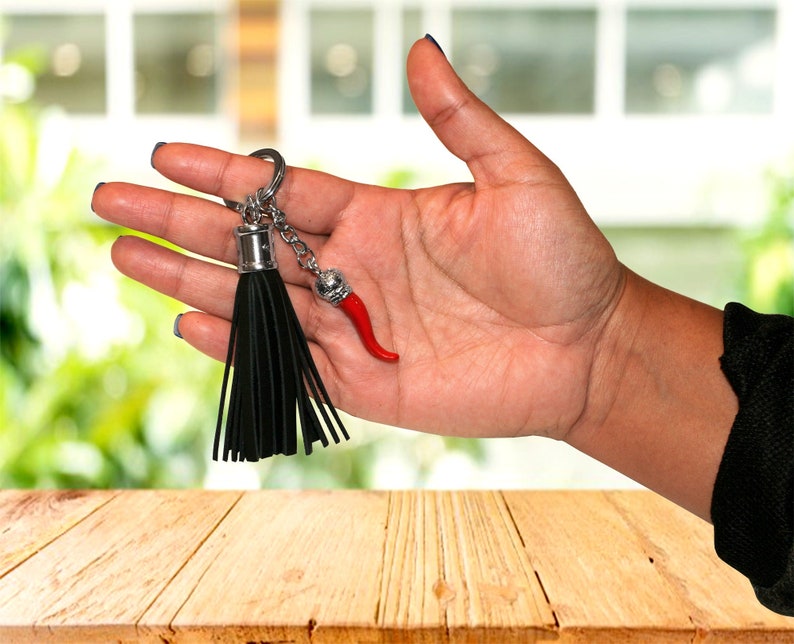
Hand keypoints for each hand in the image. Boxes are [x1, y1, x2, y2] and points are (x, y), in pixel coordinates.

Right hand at [92, 38, 624, 440]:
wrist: (591, 346)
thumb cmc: (563, 259)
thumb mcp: (516, 176)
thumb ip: (460, 121)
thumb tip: (422, 50)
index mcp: (377, 217)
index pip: (281, 192)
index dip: (223, 173)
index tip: (166, 152)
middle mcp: (353, 270)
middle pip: (248, 245)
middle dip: (178, 223)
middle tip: (110, 202)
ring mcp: (356, 327)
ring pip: (254, 303)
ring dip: (188, 282)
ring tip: (125, 259)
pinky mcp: (366, 383)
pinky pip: (290, 365)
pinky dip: (239, 347)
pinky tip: (189, 326)